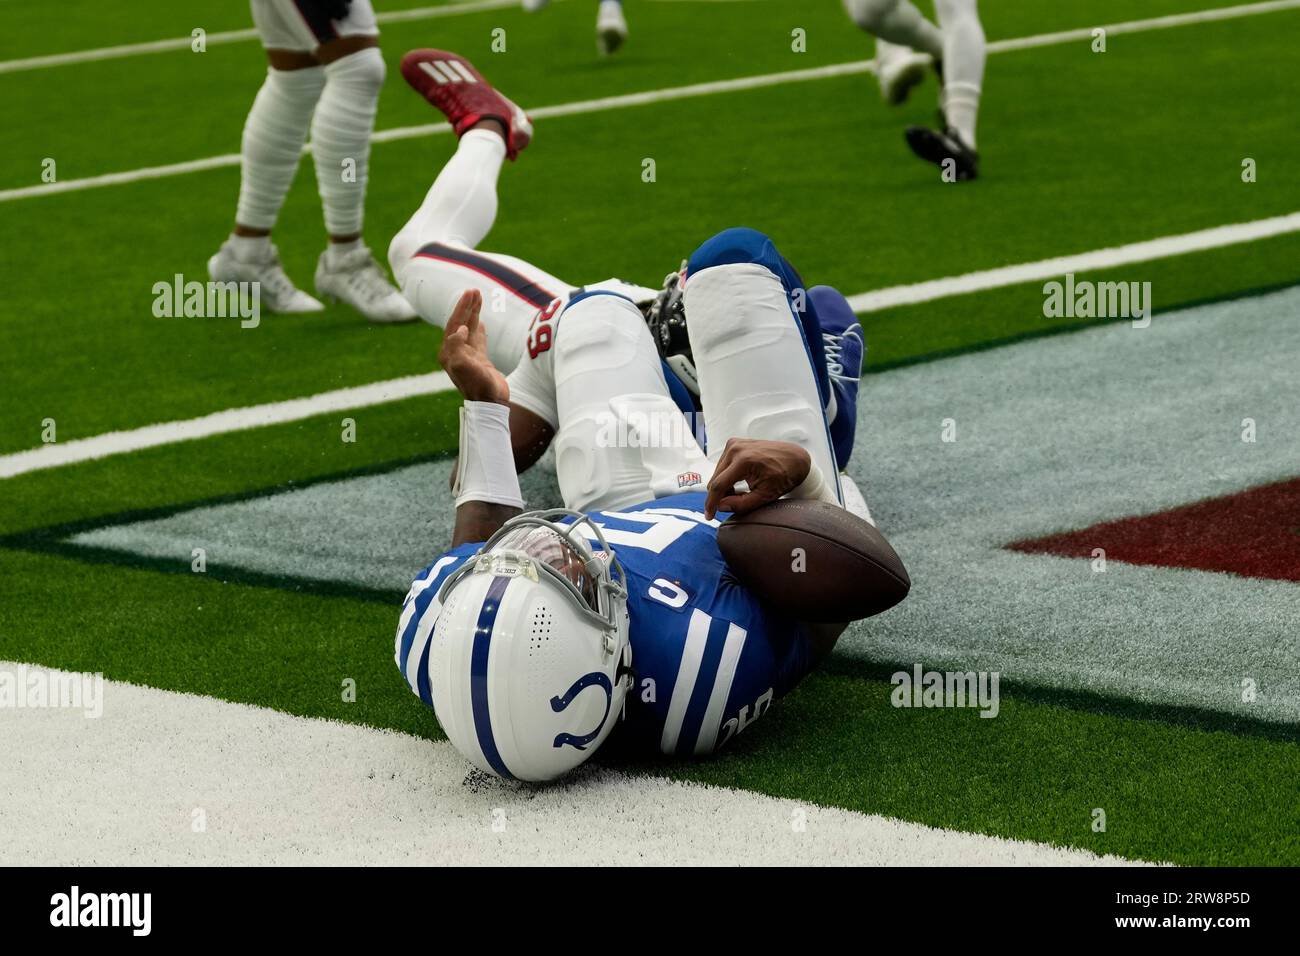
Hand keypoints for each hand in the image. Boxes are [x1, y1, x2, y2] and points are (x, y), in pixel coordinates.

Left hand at [438, 289, 508, 404]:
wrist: (490, 403)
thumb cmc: (477, 386)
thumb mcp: (464, 365)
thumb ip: (457, 345)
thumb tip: (460, 329)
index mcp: (449, 352)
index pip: (454, 324)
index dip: (462, 308)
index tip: (470, 294)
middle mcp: (456, 353)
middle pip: (460, 323)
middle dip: (466, 306)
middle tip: (474, 291)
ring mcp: (468, 356)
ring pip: (469, 329)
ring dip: (473, 313)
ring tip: (478, 297)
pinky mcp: (479, 361)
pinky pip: (477, 340)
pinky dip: (479, 328)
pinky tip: (480, 321)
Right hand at [704, 438, 811, 519]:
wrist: (795, 458)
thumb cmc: (785, 476)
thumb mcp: (766, 496)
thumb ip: (742, 504)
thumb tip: (721, 506)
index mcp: (744, 460)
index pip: (719, 485)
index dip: (711, 503)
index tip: (709, 515)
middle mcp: (735, 449)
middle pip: (715, 479)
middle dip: (721, 495)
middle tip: (734, 503)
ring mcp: (734, 444)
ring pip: (717, 473)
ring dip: (724, 486)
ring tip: (740, 493)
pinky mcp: (734, 443)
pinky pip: (722, 465)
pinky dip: (727, 477)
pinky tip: (739, 482)